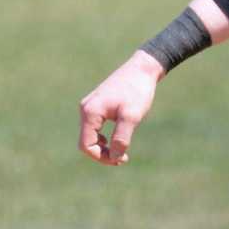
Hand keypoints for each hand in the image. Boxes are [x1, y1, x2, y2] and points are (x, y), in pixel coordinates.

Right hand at [77, 51, 164, 166]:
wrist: (143, 68)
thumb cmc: (138, 91)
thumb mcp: (132, 117)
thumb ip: (121, 138)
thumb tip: (115, 157)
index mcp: (90, 112)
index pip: (86, 145)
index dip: (101, 157)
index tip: (121, 160)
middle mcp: (86, 109)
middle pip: (86, 141)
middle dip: (103, 153)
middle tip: (123, 159)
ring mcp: (90, 105)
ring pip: (90, 134)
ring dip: (103, 146)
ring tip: (121, 152)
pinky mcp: (97, 104)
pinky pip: (95, 126)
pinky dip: (104, 136)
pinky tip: (117, 138)